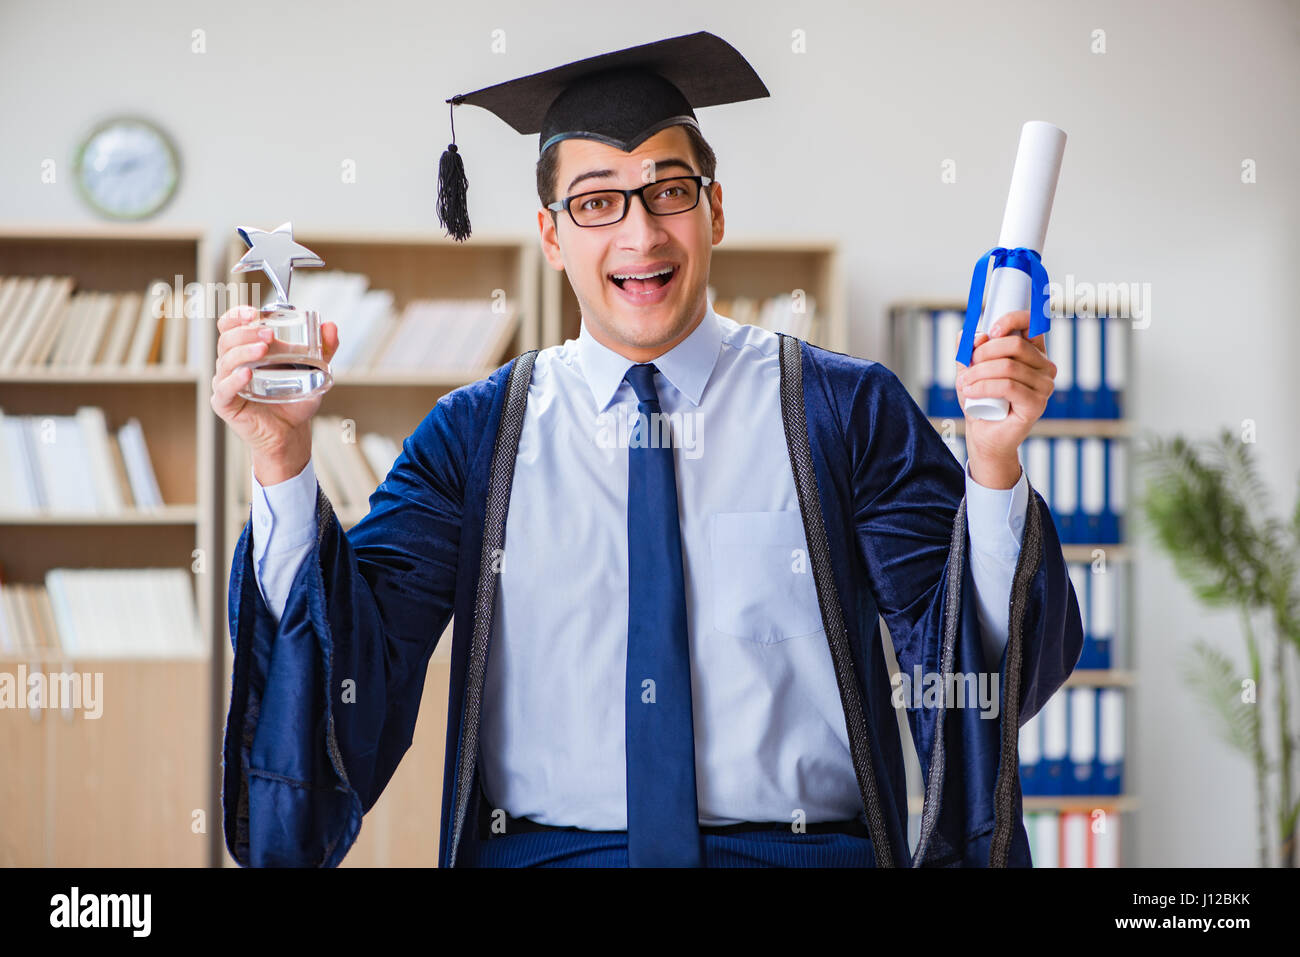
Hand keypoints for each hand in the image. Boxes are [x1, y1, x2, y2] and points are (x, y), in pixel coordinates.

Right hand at [210, 305, 339, 483]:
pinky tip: (246, 375)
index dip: (237, 315)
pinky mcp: (225, 404)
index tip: (253, 312)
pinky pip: (224, 389)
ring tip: (262, 349)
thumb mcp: (313, 370)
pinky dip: (234, 380)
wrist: (291, 431)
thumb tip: (330, 327)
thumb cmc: (294, 398)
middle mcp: (231, 364)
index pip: (231, 326)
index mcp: (245, 350)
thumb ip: (323, 349)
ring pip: (225, 361)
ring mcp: (226, 383)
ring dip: (243, 352)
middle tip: (268, 334)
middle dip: (246, 332)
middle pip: (227, 340)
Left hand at [954, 309, 1055, 487]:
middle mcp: (1045, 366)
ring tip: (964, 384)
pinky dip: (984, 387)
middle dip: (984, 352)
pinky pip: (1008, 386)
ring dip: (978, 373)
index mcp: (1033, 351)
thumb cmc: (980, 399)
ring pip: (1009, 367)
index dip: (1011, 320)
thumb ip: (968, 347)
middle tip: (967, 367)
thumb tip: (975, 333)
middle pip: (1015, 345)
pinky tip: (970, 392)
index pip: (1032, 323)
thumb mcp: (969, 368)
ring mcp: (1044, 386)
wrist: (984, 433)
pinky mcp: (1037, 404)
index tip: (989, 331)